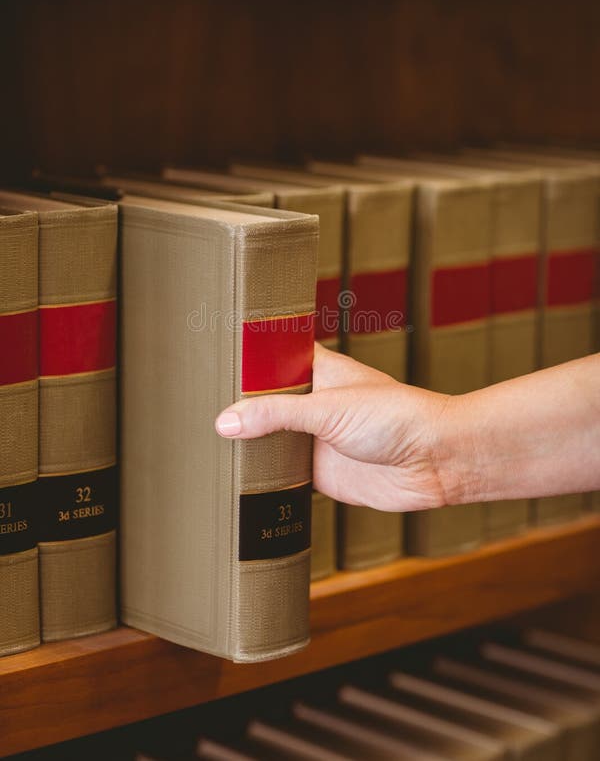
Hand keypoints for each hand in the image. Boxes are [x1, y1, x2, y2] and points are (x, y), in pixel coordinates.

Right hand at [215, 344, 455, 511]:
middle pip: (264, 402)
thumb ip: (276, 414)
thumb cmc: (399, 417)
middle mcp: (313, 403)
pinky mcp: (320, 473)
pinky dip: (263, 477)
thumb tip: (228, 420)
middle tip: (194, 405)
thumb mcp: (329, 408)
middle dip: (238, 406)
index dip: (246, 357)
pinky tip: (237, 477)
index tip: (211, 357)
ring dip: (248, 444)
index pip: (273, 356)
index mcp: (318, 371)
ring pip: (270, 439)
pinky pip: (282, 474)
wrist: (435, 462)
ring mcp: (315, 438)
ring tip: (204, 442)